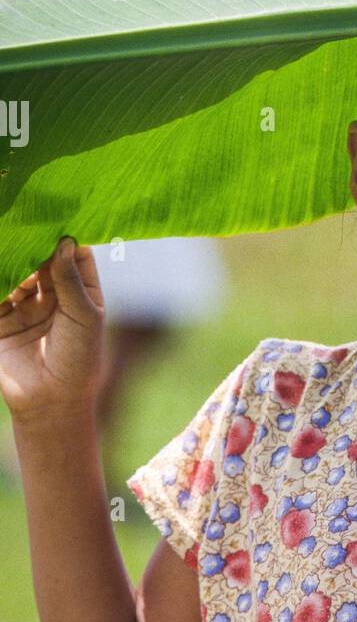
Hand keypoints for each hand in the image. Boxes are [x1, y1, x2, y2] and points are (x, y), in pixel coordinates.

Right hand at [0, 239, 106, 422]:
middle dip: (37, 246)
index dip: (67, 240)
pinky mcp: (3, 319)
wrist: (51, 401)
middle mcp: (54, 296)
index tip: (60, 220)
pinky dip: (0, 279)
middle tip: (30, 225)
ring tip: (14, 244)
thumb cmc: (80, 359)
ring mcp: (26, 307)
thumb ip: (70, 280)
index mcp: (81, 293)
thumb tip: (63, 241)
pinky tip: (2, 264)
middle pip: (43, 261)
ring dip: (16, 260)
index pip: (74, 257)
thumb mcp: (83, 315)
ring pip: (19, 274)